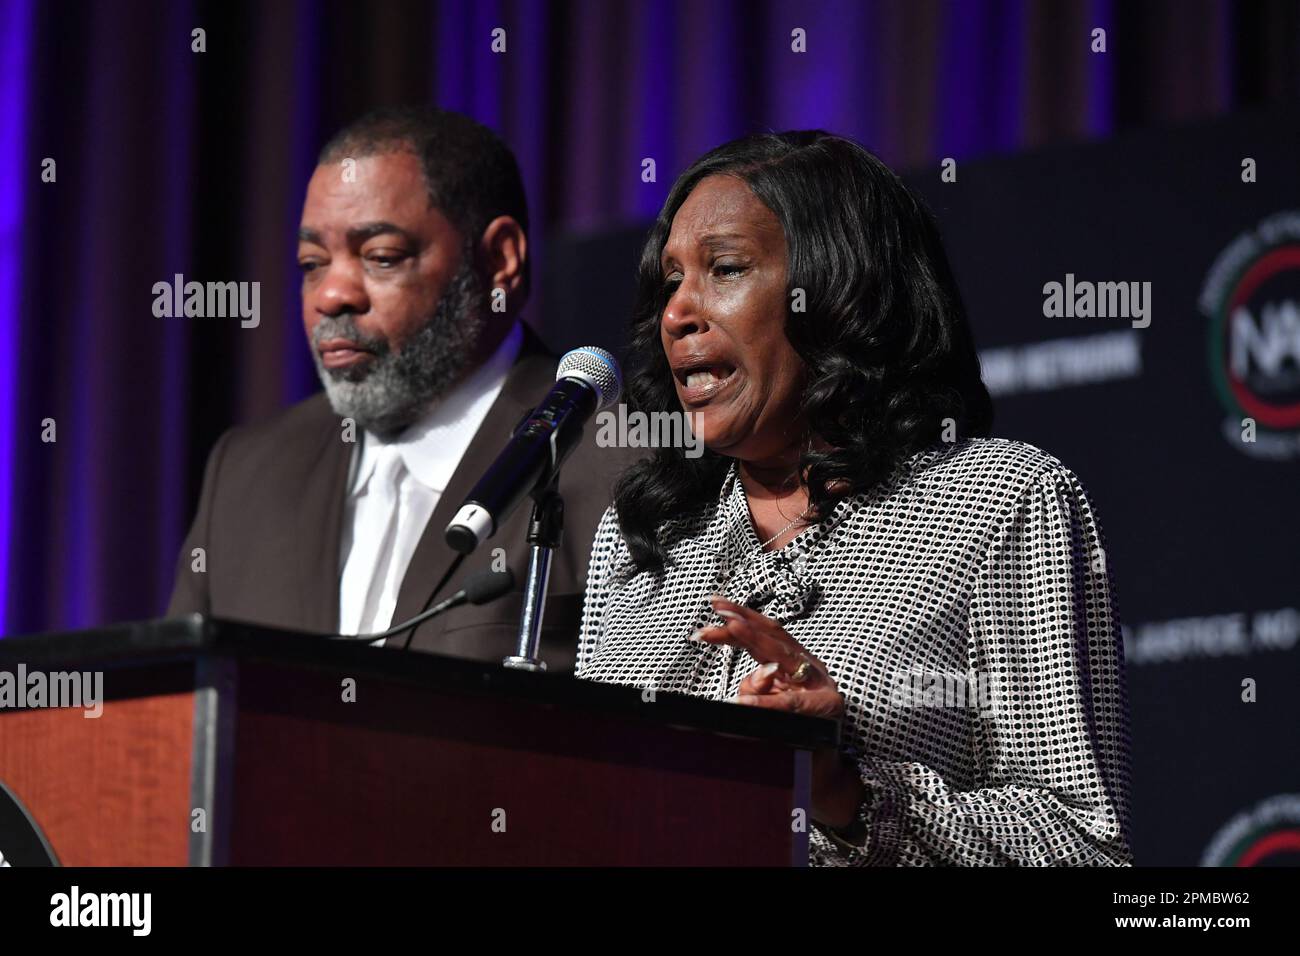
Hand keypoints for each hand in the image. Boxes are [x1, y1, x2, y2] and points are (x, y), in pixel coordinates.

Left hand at [692, 596, 864, 828]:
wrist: (823, 771)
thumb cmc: (796, 732)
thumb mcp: (770, 703)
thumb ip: (756, 687)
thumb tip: (746, 684)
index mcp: (795, 663)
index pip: (768, 630)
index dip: (743, 614)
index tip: (716, 604)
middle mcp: (809, 667)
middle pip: (773, 636)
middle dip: (742, 622)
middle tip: (717, 613)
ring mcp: (818, 686)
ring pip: (783, 658)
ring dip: (754, 640)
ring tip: (729, 628)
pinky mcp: (823, 709)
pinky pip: (790, 704)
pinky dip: (768, 703)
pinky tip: (745, 703)